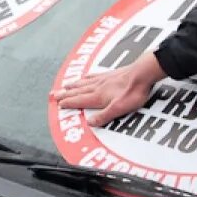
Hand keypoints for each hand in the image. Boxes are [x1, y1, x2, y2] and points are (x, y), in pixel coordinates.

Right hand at [52, 54, 166, 126]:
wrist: (143, 73)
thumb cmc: (133, 91)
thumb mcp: (119, 109)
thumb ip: (104, 116)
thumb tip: (90, 123)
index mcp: (98, 96)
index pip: (79, 101)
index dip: (68, 103)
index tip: (58, 104)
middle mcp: (97, 86)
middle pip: (77, 91)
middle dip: (64, 94)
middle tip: (53, 94)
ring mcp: (103, 79)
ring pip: (83, 83)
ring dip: (72, 86)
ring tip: (64, 86)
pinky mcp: (110, 74)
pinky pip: (93, 75)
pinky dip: (85, 77)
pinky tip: (84, 76)